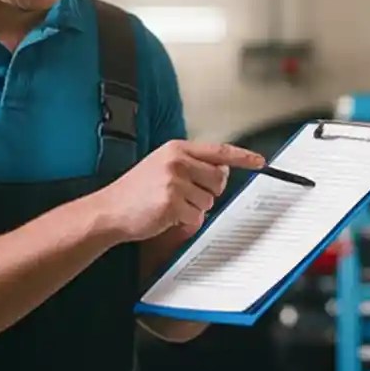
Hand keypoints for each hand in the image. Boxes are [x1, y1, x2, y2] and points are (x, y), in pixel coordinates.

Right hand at [98, 140, 264, 241]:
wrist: (110, 210)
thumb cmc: (136, 192)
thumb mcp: (161, 166)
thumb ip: (190, 165)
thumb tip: (220, 171)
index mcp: (176, 149)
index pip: (218, 150)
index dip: (242, 156)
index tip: (259, 161)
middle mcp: (177, 161)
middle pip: (219, 179)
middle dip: (209, 192)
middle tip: (185, 196)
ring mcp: (175, 181)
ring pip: (209, 201)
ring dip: (194, 209)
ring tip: (170, 205)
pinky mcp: (172, 202)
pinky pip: (196, 217)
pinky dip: (185, 221)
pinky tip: (166, 216)